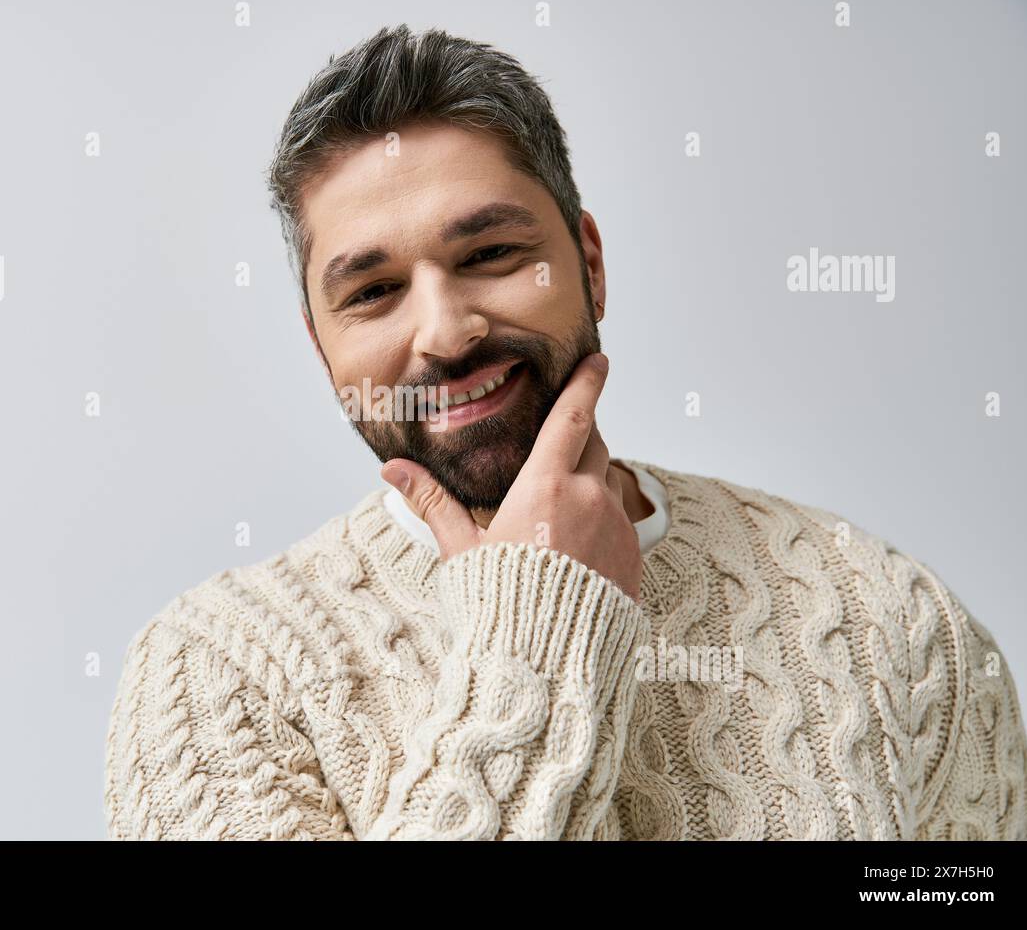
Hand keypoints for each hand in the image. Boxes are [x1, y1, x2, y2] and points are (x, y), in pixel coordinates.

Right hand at [382, 352, 642, 601]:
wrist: (547, 665)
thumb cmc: (500, 605)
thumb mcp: (461, 550)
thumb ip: (433, 503)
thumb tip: (392, 470)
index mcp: (546, 486)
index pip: (573, 417)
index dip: (587, 383)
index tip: (598, 361)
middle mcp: (590, 498)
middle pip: (595, 445)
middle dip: (581, 434)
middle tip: (564, 435)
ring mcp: (617, 528)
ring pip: (607, 486)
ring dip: (589, 483)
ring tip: (560, 507)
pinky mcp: (633, 559)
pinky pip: (621, 524)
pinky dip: (601, 522)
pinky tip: (576, 548)